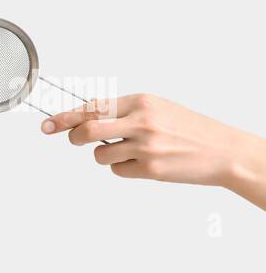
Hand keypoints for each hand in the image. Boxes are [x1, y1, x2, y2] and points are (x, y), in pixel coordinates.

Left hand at [41, 95, 265, 202]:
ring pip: (99, 155)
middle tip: (74, 140)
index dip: (66, 117)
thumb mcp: (158, 108)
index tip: (48, 124)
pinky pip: (117, 170)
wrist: (223, 151)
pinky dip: (123, 168)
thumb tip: (85, 120)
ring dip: (105, 156)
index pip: (93, 108)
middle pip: (87, 130)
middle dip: (73, 137)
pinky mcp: (150, 168)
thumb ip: (124, 112)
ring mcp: (145, 146)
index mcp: (142, 101)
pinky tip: (144, 163)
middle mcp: (141, 121)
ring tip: (130, 152)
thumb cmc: (189, 129)